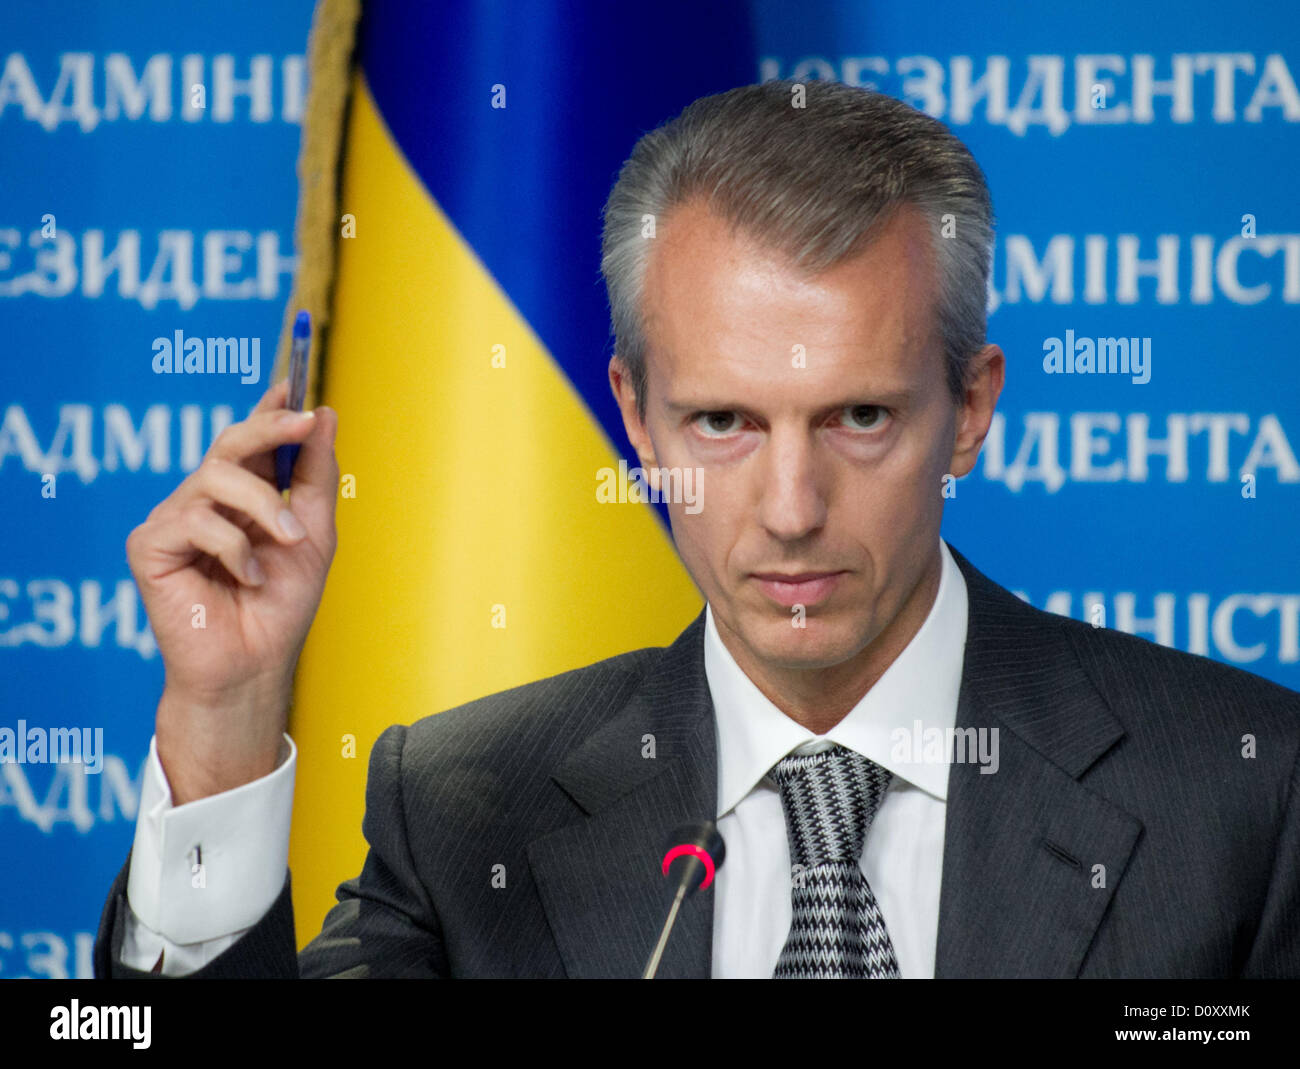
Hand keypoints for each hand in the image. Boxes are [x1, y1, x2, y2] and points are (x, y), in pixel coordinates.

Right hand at [126, 379, 338, 802]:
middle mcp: (205, 500)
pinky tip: (245, 578)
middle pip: (231, 441)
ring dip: (264, 507)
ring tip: (287, 543)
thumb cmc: (282, 605)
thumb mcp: (314, 535)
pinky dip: (232, 547)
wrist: (255, 665)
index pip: (252, 440)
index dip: (269, 408)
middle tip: (305, 423)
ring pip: (216, 477)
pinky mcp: (148, 546)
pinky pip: (194, 520)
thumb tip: (324, 415)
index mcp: (243, 496)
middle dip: (270, 427)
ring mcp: (174, 520)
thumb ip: (315, 476)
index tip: (293, 383)